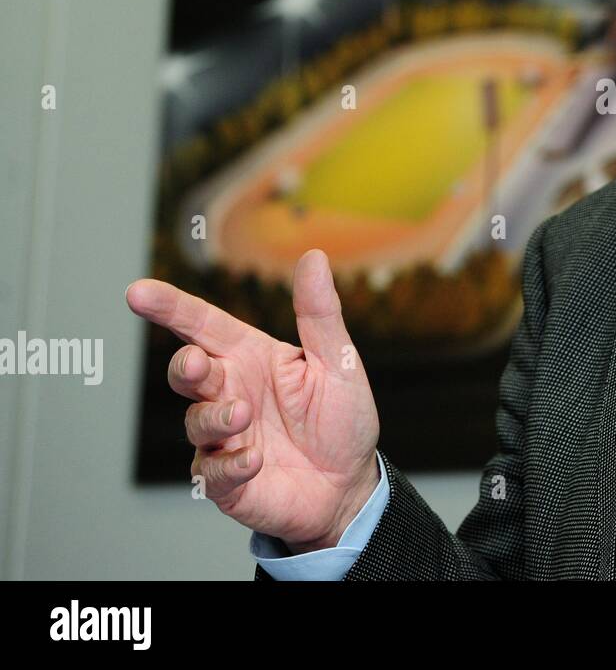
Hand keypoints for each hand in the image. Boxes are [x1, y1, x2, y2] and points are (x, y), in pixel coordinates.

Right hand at [126, 249, 380, 551]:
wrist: (349, 486)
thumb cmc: (342, 419)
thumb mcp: (337, 362)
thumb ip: (319, 314)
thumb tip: (314, 257)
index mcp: (252, 357)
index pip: (203, 325)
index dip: (171, 307)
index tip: (138, 293)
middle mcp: (230, 392)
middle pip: (187, 370)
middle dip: (185, 365)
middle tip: (199, 365)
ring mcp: (223, 438)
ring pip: (196, 420)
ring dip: (216, 417)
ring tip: (244, 415)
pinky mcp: (225, 480)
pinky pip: (211, 471)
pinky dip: (230, 464)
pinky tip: (255, 459)